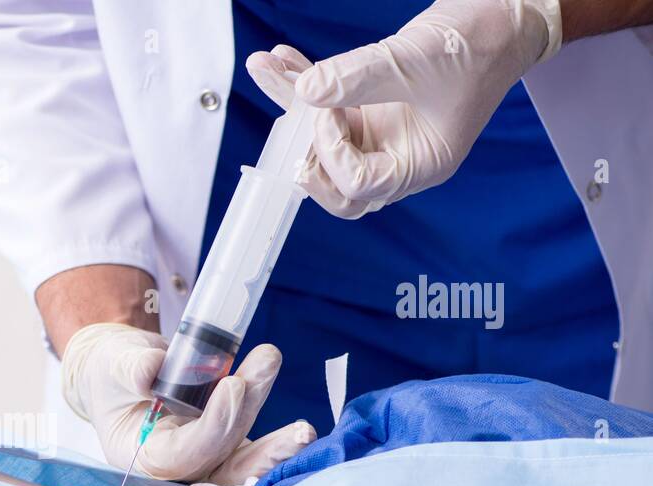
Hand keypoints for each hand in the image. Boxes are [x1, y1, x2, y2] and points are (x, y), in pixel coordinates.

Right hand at [60, 323, 314, 484]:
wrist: (121, 371)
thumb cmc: (111, 373)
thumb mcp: (112, 366)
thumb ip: (130, 370)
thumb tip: (150, 369)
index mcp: (141, 460)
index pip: (183, 455)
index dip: (212, 426)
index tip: (232, 386)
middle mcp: (176, 469)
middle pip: (225, 466)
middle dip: (264, 448)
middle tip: (300, 427)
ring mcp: (204, 458)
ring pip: (245, 454)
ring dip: (274, 427)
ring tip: (277, 370)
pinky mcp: (224, 445)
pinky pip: (253, 443)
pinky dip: (274, 423)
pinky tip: (278, 384)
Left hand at [246, 0, 561, 218]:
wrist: (501, 12)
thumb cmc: (478, 45)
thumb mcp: (414, 61)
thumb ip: (358, 77)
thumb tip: (306, 89)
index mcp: (419, 165)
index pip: (358, 185)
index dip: (333, 154)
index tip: (328, 112)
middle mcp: (396, 156)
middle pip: (335, 186)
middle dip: (305, 152)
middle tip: (288, 124)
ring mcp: (380, 133)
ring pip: (322, 140)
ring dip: (290, 104)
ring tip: (265, 66)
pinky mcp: (368, 107)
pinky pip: (326, 105)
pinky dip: (301, 83)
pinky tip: (280, 59)